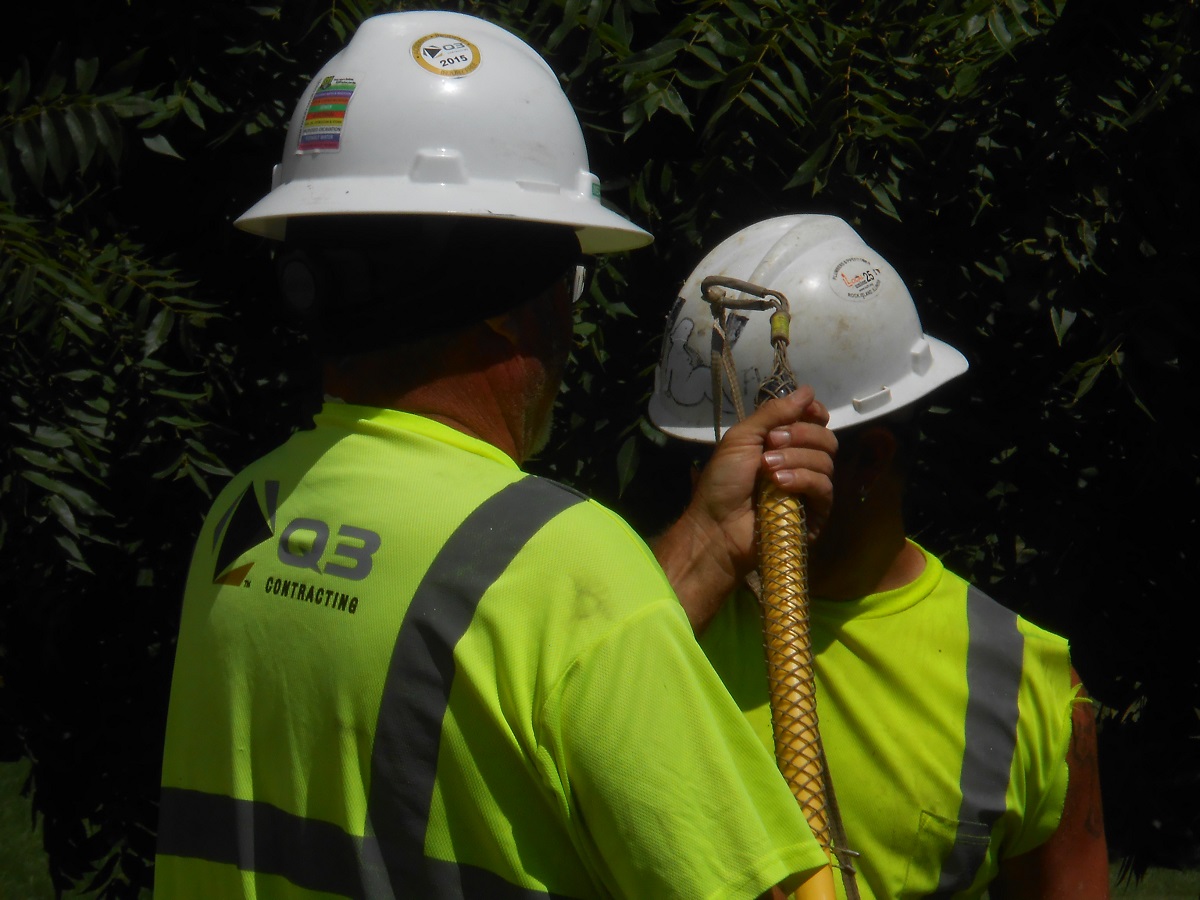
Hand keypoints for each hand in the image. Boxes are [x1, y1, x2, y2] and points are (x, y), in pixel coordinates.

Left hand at [654, 386, 835, 632]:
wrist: (716, 525)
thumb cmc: (723, 482)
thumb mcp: (742, 438)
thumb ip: (773, 413)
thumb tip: (807, 390)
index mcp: (784, 444)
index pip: (816, 422)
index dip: (814, 413)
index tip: (807, 411)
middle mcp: (800, 463)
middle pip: (826, 438)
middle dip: (800, 435)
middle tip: (771, 443)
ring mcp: (809, 489)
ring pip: (826, 461)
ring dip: (794, 459)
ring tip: (766, 470)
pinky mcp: (814, 513)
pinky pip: (824, 488)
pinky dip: (803, 480)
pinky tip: (779, 484)